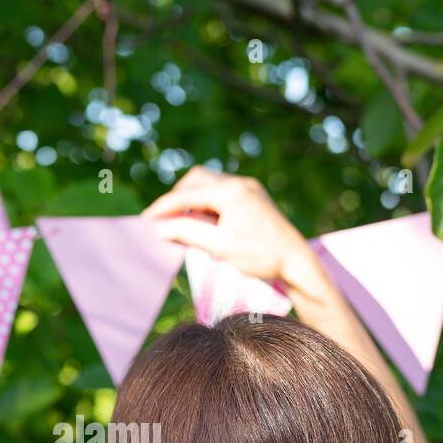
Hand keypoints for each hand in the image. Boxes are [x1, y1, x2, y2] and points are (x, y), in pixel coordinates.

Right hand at [144, 168, 317, 285]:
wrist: (296, 262)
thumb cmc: (260, 256)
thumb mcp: (219, 246)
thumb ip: (188, 233)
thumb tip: (160, 228)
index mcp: (230, 192)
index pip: (187, 195)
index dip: (163, 208)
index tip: (145, 220)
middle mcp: (239, 183)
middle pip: (196, 180)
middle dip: (177, 197)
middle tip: (163, 219)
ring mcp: (248, 188)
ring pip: (209, 183)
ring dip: (191, 198)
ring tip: (181, 221)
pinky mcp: (252, 197)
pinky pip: (221, 192)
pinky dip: (206, 203)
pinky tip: (202, 221)